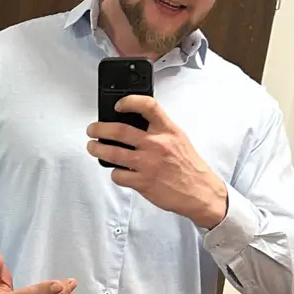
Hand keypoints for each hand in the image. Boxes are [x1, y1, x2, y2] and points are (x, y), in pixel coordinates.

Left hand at [87, 96, 227, 228]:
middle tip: (92, 130)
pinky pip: (118, 175)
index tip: (118, 105)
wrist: (200, 192)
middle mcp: (157, 145)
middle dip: (99, 129)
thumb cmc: (189, 166)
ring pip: (112, 153)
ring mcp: (148, 164)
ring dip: (97, 149)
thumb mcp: (179, 139)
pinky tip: (117, 172)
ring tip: (93, 147)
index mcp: (168, 131)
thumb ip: (159, 129)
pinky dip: (114, 173)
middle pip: (120, 130)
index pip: (148, 106)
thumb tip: (135, 123)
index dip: (129, 101)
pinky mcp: (143, 182)